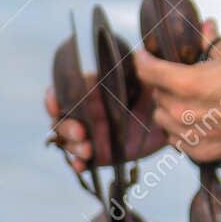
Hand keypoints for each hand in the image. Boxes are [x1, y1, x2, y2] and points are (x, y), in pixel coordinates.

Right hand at [44, 76, 165, 176]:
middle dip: (66, 127)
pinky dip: (79, 164)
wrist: (167, 122)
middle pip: (60, 121)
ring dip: (73, 146)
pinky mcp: (100, 154)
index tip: (56, 105)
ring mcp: (90, 135)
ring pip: (68, 142)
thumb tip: (139, 56)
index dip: (53, 100)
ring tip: (87, 149)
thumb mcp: (145, 81)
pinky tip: (83, 165)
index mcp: (87, 93)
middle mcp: (84, 114)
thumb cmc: (152, 95)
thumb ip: (138, 70)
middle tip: (81, 132)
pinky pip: (83, 161)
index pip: (59, 94)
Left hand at [133, 29, 220, 163]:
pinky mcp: (205, 152)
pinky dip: (181, 131)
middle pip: (156, 96)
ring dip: (170, 109)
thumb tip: (202, 25)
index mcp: (188, 82)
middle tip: (178, 78)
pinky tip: (196, 121)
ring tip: (187, 101)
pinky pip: (177, 141)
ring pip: (163, 120)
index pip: (146, 71)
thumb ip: (208, 40)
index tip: (145, 55)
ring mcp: (194, 135)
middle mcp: (185, 112)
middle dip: (163, 84)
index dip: (143, 59)